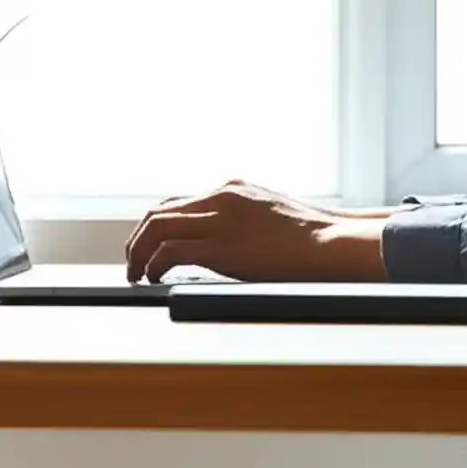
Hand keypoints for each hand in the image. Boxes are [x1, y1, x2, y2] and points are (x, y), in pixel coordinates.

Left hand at [124, 180, 388, 282]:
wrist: (333, 243)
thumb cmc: (314, 238)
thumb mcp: (271, 215)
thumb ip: (244, 220)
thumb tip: (229, 243)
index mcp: (232, 188)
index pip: (178, 201)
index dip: (156, 225)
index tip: (149, 244)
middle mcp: (220, 196)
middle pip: (159, 211)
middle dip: (139, 237)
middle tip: (133, 261)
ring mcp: (219, 219)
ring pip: (156, 227)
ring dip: (139, 252)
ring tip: (136, 273)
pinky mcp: (220, 245)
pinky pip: (169, 252)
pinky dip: (153, 265)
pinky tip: (153, 278)